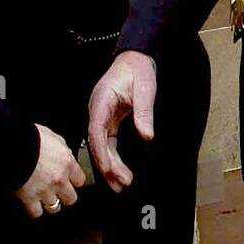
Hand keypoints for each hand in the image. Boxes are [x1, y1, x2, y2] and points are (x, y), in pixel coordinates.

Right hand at [15, 124, 85, 218]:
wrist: (12, 146)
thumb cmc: (30, 137)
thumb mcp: (53, 136)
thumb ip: (62, 148)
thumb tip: (64, 152)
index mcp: (67, 163)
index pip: (80, 180)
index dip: (74, 181)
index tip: (70, 181)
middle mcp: (59, 179)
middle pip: (71, 198)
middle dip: (64, 196)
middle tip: (57, 192)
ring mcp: (45, 191)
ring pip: (55, 208)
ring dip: (49, 204)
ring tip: (44, 199)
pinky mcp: (29, 199)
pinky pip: (36, 213)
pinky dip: (34, 209)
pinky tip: (31, 204)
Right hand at [87, 51, 156, 192]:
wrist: (134, 58)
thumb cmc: (138, 70)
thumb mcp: (145, 89)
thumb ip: (144, 113)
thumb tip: (147, 136)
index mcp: (101, 101)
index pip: (96, 131)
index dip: (101, 152)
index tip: (109, 169)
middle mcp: (97, 110)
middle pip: (97, 143)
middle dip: (108, 165)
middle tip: (122, 183)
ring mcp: (101, 116)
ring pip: (101, 145)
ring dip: (110, 165)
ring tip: (120, 185)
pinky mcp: (107, 120)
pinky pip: (107, 142)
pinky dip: (112, 157)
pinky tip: (118, 171)